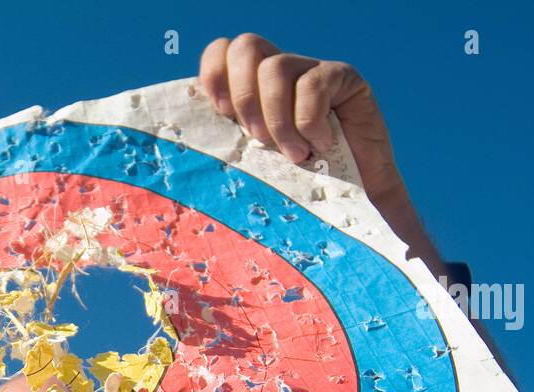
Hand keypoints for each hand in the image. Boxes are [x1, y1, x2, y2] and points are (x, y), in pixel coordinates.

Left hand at [197, 35, 409, 218]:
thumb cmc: (295, 189)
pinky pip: (314, 83)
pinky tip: (321, 144)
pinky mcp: (343, 77)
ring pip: (276, 67)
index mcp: (250, 87)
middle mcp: (279, 73)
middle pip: (246, 46)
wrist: (351, 203)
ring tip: (294, 154)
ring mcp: (311, 70)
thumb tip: (182, 145)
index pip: (222, 51)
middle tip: (257, 138)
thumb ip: (226, 142)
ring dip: (278, 118)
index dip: (215, 74)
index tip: (221, 112)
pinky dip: (309, 120)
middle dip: (244, 96)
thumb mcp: (251, 164)